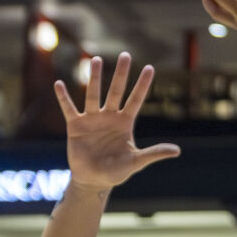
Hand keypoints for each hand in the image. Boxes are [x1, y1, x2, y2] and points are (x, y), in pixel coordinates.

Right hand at [54, 53, 180, 191]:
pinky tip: (58, 84)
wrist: (93, 180)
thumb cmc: (116, 171)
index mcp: (125, 122)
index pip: (135, 100)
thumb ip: (153, 153)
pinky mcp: (76, 126)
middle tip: (125, 55)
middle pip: (116, 91)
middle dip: (120, 74)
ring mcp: (92, 119)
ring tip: (95, 59)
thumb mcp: (136, 162)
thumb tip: (177, 151)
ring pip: (93, 95)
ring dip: (94, 78)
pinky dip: (63, 97)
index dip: (142, 85)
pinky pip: (69, 109)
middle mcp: (109, 116)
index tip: (150, 68)